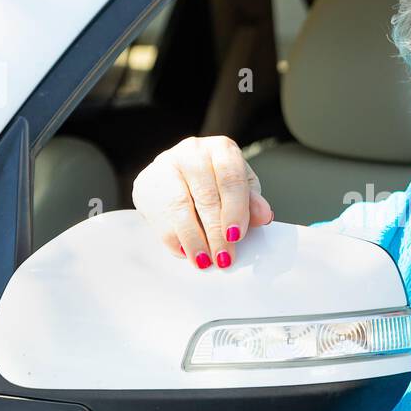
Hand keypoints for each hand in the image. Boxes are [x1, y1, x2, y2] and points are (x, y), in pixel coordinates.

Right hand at [131, 136, 273, 268]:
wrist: (179, 174)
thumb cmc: (216, 182)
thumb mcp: (239, 189)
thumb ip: (251, 202)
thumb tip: (264, 216)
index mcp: (221, 149)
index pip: (230, 178)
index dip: (235, 209)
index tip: (236, 236)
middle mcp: (192, 151)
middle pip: (205, 195)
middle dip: (215, 232)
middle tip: (223, 257)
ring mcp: (165, 165)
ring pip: (179, 207)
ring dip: (193, 239)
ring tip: (204, 260)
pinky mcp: (146, 183)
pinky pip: (159, 216)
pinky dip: (173, 239)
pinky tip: (184, 252)